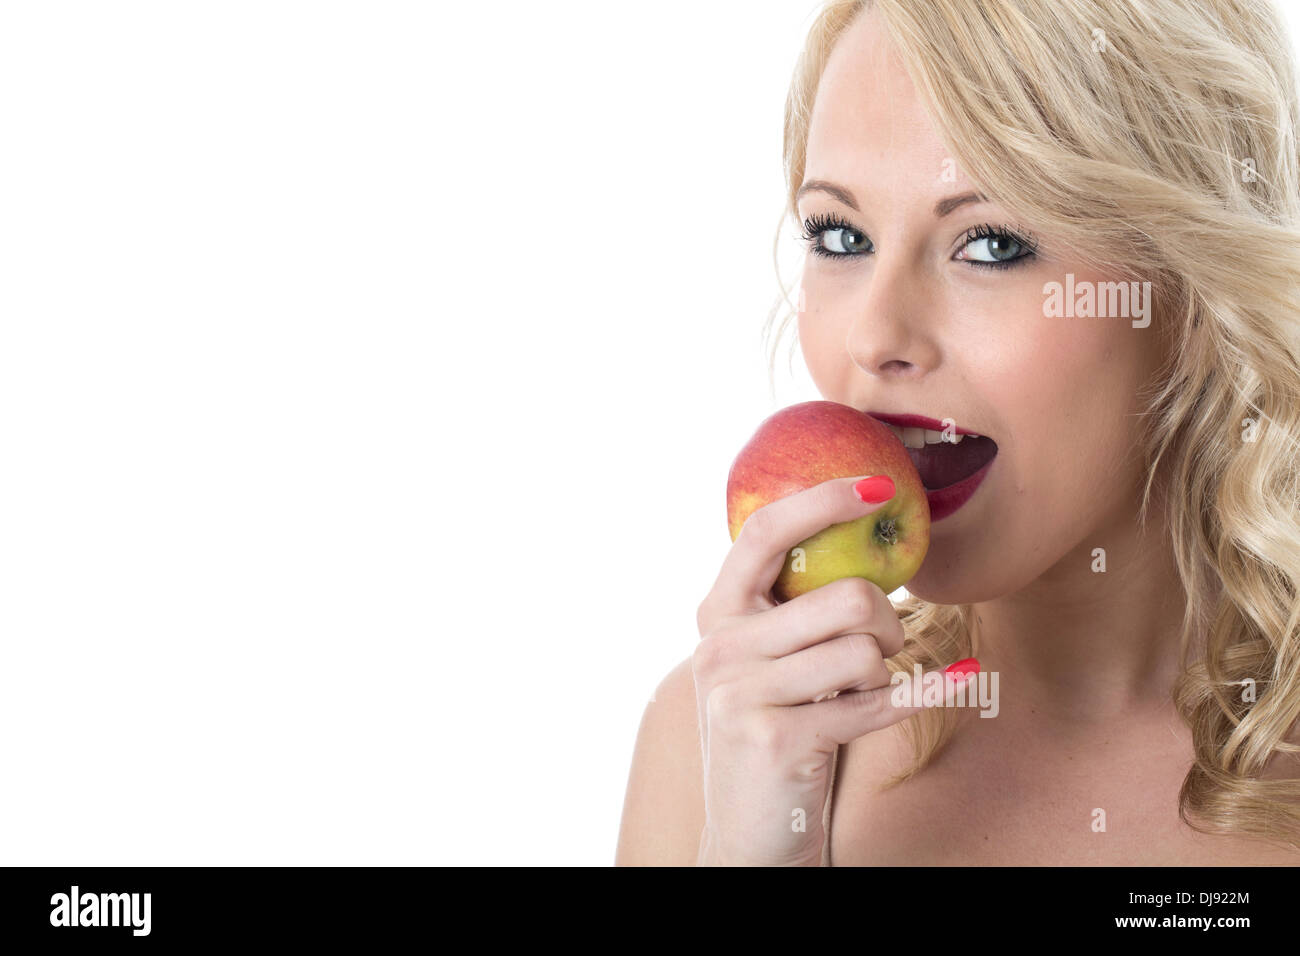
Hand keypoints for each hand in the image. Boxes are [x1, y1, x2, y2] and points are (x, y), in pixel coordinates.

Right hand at [693, 474, 943, 865]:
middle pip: (843, 595)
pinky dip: (922, 694)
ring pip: (864, 650)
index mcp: (717, 612)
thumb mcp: (765, 659)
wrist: (749, 830)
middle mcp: (720, 646)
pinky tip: (957, 682)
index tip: (880, 486)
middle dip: (886, 621)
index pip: (765, 531)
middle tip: (882, 646)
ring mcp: (743, 693)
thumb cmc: (776, 726)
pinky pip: (876, 701)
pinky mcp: (778, 738)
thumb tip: (866, 535)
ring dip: (885, 672)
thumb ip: (791, 607)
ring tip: (861, 692)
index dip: (822, 500)